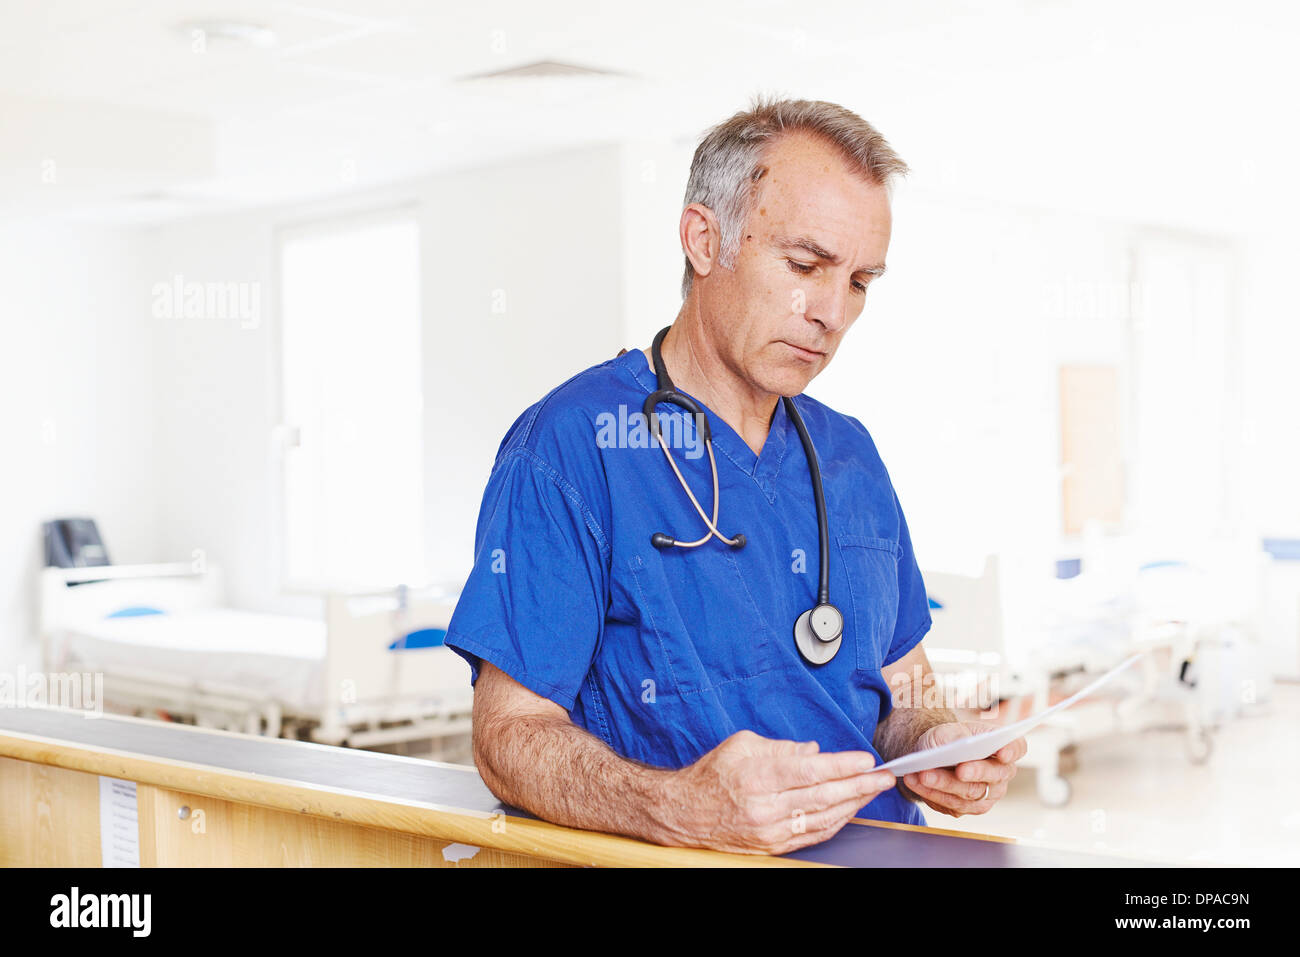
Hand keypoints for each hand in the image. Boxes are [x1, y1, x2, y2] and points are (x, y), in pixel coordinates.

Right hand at [659, 729, 896, 854]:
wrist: (684, 813)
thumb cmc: (712, 775)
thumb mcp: (742, 745)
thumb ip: (781, 747)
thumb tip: (814, 751)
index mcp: (757, 776)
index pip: (810, 771)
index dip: (842, 766)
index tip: (866, 760)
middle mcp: (766, 807)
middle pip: (824, 797)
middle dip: (859, 786)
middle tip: (884, 776)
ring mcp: (770, 831)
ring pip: (823, 819)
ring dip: (854, 805)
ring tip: (873, 790)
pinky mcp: (773, 846)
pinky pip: (813, 835)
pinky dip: (836, 822)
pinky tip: (850, 810)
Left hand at [900, 721, 1025, 817]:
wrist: (930, 756)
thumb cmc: (946, 740)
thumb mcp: (947, 730)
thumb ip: (956, 736)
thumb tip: (962, 744)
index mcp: (1001, 747)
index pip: (1017, 748)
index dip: (1012, 750)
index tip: (1002, 751)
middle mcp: (1000, 774)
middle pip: (994, 776)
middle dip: (975, 772)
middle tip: (960, 770)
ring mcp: (986, 795)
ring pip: (969, 794)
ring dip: (944, 784)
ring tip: (923, 774)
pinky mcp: (967, 808)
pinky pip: (951, 804)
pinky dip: (930, 793)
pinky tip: (915, 781)